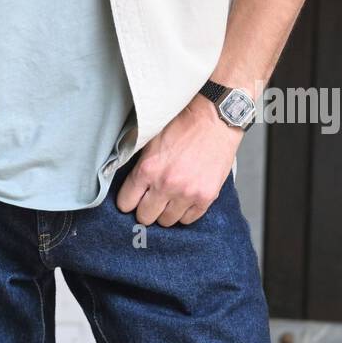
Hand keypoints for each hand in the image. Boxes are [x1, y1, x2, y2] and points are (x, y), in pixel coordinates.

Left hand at [116, 93, 241, 225]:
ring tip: (170, 198)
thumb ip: (138, 164)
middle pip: (145, 217)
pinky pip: (189, 220)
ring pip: (167, 222)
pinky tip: (185, 199)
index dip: (127, 202)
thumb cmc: (183, 125)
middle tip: (151, 200)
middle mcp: (166, 184)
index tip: (132, 199)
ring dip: (166, 212)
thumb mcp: (150, 140)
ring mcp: (187, 193)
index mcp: (148, 169)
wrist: (215, 120)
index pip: (126, 203)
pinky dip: (185, 212)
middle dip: (145, 209)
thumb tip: (127, 184)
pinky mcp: (206, 197)